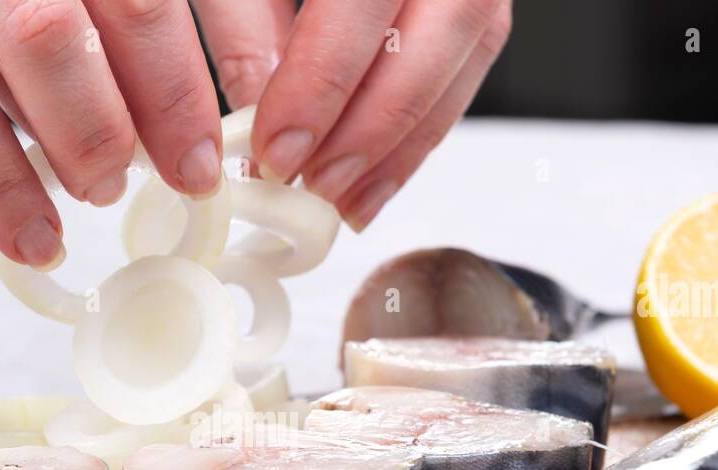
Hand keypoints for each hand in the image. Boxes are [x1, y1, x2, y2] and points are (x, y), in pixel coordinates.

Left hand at [194, 0, 511, 230]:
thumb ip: (245, 20)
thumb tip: (249, 116)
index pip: (360, 1)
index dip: (321, 84)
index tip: (278, 150)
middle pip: (438, 31)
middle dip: (372, 126)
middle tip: (315, 186)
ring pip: (468, 49)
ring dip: (407, 141)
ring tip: (348, 201)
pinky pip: (472, 55)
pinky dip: (426, 123)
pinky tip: (380, 173)